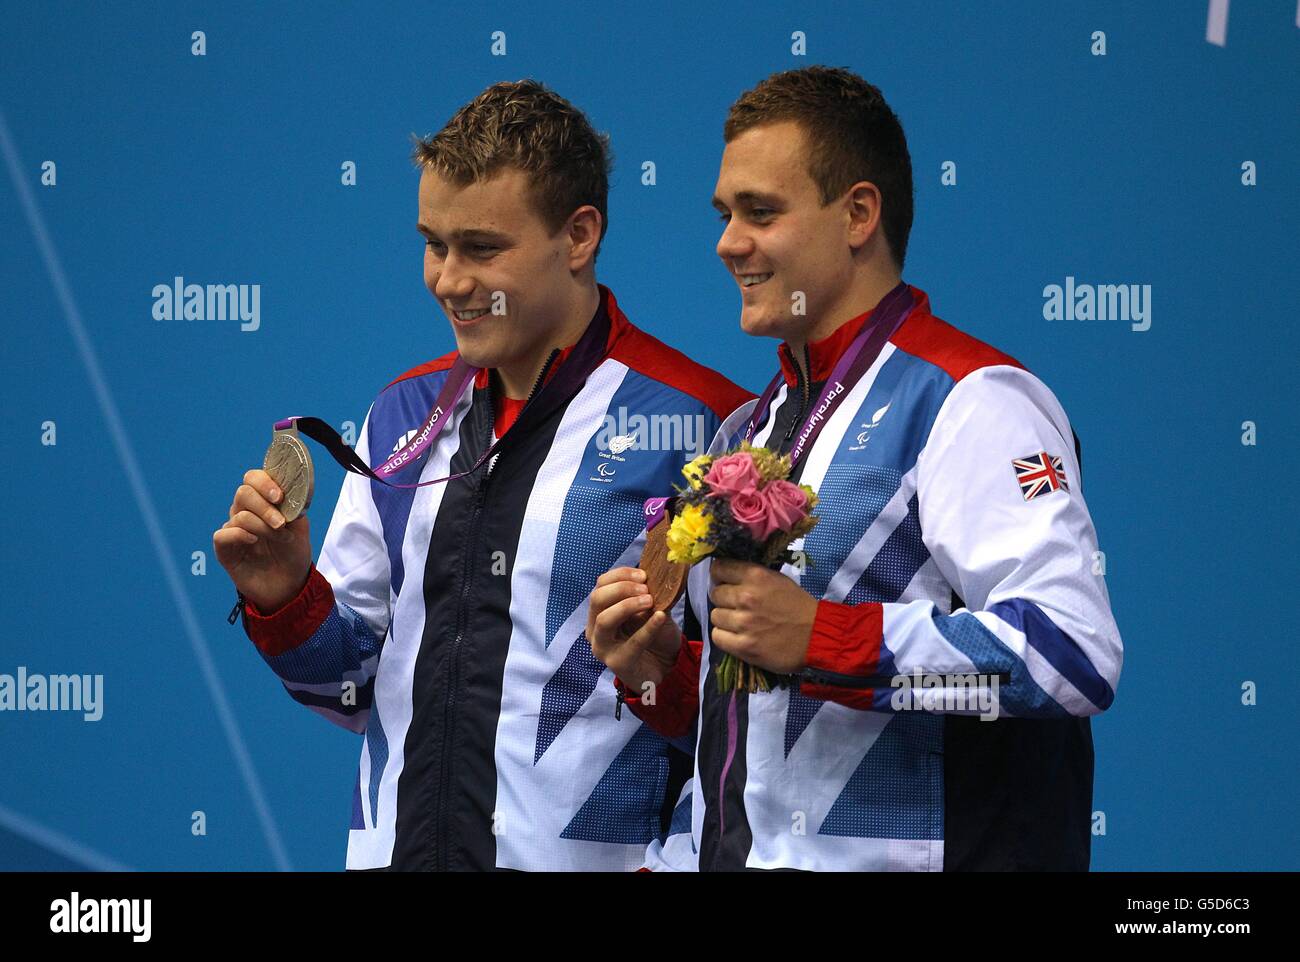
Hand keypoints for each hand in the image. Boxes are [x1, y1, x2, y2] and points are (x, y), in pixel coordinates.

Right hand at [213, 468, 312, 612]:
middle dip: (264, 506)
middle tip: (280, 522)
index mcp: (263, 502)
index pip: (254, 479)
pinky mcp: (224, 548)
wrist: (290, 585)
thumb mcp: (300, 527)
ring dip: (263, 526)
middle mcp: (245, 512)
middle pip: (243, 492)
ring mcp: (234, 530)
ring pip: (239, 514)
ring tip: (281, 539)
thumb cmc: (293, 554)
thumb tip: (285, 492)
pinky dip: (240, 534)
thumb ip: (293, 507)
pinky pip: (224, 533)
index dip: (264, 482)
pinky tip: (254, 542)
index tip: (279, 496)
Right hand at [586, 566, 682, 694]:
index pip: (600, 585)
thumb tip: (650, 575)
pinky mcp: (617, 664)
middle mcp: (594, 629)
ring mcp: (603, 647)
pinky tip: (661, 617)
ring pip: (605, 619)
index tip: (643, 574)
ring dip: (628, 605)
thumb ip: (645, 594)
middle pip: (597, 599)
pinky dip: (648, 628)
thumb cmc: (653, 635)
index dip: (620, 575)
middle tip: (646, 588)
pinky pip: (632, 643)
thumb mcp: (649, 609)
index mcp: (598, 612)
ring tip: (650, 601)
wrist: (663, 667)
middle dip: (622, 588)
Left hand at [708, 558, 817, 673]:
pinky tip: (738, 636)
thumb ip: (752, 576)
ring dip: (724, 620)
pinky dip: (725, 637)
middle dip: (724, 599)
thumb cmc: (799, 606)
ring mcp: (744, 623)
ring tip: (739, 623)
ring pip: (714, 616)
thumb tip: (727, 575)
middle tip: (737, 606)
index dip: (720, 576)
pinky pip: (717, 637)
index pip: (719, 569)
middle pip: (714, 594)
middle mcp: (746, 597)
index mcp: (756, 576)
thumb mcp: (777, 580)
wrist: (817, 636)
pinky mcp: (744, 646)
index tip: (725, 582)